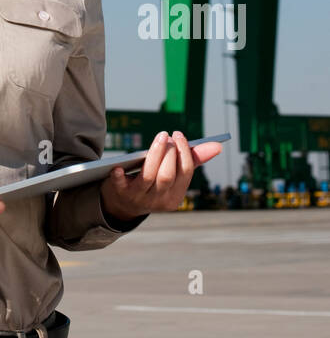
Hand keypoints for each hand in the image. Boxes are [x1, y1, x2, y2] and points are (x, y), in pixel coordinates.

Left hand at [99, 130, 222, 220]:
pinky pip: (121, 186)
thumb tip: (218, 146)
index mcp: (175, 197)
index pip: (184, 174)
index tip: (179, 134)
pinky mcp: (121, 194)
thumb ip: (192, 160)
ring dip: (154, 155)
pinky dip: (120, 176)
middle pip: (167, 176)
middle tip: (168, 136)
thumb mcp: (172, 175)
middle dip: (170, 154)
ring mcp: (140, 198)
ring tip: (159, 138)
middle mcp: (159, 199)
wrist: (124, 203)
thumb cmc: (153, 182)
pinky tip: (119, 166)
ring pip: (149, 177)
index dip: (184, 153)